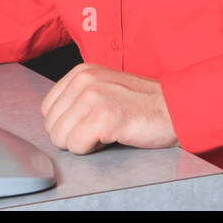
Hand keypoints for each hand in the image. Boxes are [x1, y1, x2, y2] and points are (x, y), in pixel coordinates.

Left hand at [39, 63, 177, 153]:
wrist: (175, 107)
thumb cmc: (142, 103)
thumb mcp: (105, 87)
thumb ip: (77, 97)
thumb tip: (53, 120)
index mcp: (81, 72)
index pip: (47, 110)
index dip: (67, 124)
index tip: (89, 122)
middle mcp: (84, 80)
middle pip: (51, 125)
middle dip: (72, 136)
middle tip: (99, 129)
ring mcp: (94, 97)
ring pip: (60, 138)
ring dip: (82, 143)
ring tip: (106, 132)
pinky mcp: (104, 117)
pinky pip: (77, 146)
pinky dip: (92, 150)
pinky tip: (111, 137)